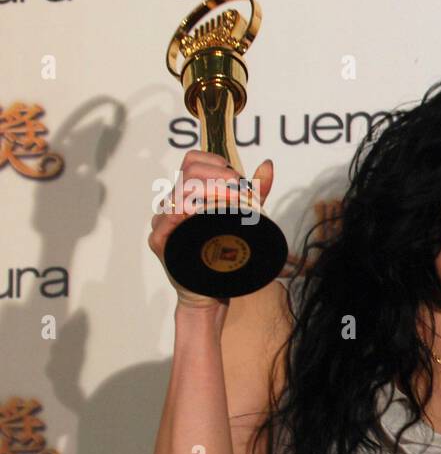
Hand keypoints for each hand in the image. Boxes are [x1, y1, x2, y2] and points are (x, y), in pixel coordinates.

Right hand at [148, 150, 273, 308]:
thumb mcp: (244, 218)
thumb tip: (268, 166)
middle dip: (220, 178)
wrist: (211, 292)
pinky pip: (166, 219)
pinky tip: (197, 213)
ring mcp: (164, 221)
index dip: (216, 163)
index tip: (238, 178)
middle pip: (189, 172)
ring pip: (180, 193)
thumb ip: (255, 193)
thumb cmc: (223, 255)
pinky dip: (183, 212)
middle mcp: (173, 203)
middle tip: (242, 193)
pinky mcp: (160, 240)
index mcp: (189, 194)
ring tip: (233, 205)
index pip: (193, 161)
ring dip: (211, 194)